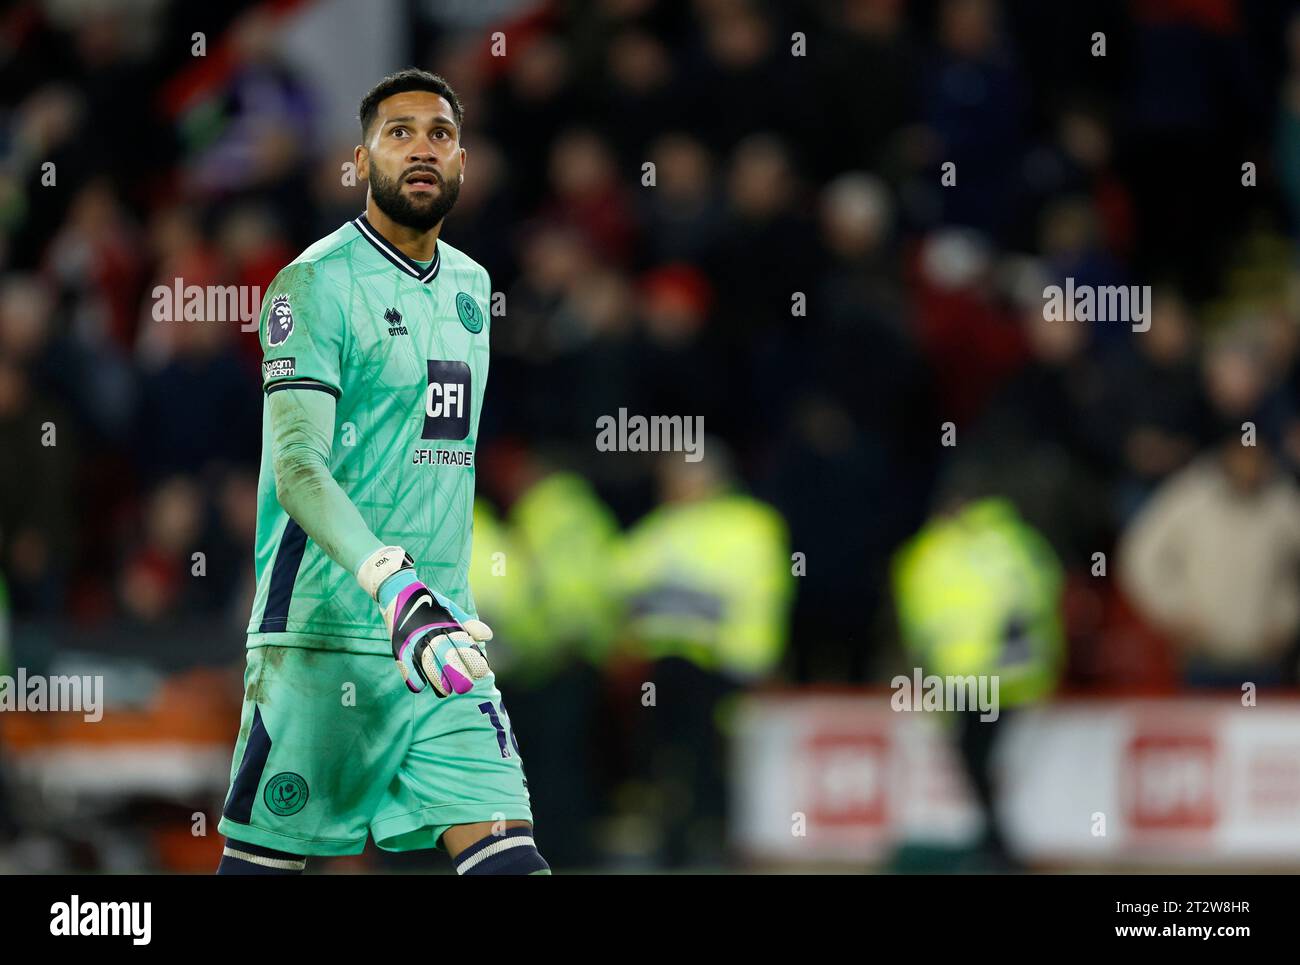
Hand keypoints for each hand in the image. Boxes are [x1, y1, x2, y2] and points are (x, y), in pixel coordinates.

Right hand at [386, 579, 492, 695]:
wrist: (397, 589)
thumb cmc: (430, 603)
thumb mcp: (450, 609)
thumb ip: (468, 624)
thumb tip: (488, 636)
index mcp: (445, 620)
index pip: (462, 641)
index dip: (472, 657)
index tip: (482, 671)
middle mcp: (429, 628)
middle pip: (445, 653)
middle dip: (457, 671)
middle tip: (466, 687)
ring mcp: (412, 636)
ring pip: (426, 660)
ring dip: (436, 678)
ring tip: (446, 692)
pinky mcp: (398, 642)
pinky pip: (403, 661)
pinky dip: (411, 675)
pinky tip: (419, 687)